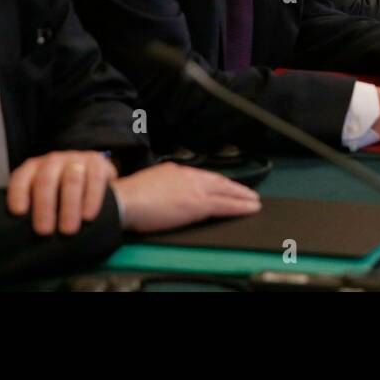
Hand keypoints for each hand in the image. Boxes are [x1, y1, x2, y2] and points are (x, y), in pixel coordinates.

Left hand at [7, 150, 118, 235]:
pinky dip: (91, 199)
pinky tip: (88, 216)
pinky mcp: (97, 162)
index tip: (18, 213)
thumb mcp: (42, 197)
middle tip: (44, 231)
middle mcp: (53, 161)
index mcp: (33, 168)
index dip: (18, 194)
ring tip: (68, 230)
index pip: (21, 178)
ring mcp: (76, 159)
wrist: (90, 177)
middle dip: (44, 207)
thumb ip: (30, 211)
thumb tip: (15, 240)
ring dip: (69, 206)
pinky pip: (95, 179)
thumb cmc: (59, 194)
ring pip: (72, 179)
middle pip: (46, 181)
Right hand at [110, 163, 260, 232]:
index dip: (216, 182)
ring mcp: (195, 189)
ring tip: (253, 200)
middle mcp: (189, 176)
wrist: (126, 201)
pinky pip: (225, 205)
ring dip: (242, 195)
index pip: (202, 177)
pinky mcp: (198, 204)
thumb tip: (168, 194)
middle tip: (248, 192)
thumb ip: (164, 187)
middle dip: (235, 187)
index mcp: (176, 171)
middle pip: (218, 181)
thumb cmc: (130, 198)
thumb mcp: (150, 184)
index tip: (224, 186)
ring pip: (226, 191)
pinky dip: (240, 206)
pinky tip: (250, 208)